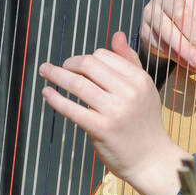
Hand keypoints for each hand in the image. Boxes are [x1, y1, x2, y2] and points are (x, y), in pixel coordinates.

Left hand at [39, 31, 189, 194]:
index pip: (104, 56)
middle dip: (70, 63)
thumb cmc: (144, 123)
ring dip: (56, 75)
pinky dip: (56, 99)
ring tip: (45, 72)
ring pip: (78, 83)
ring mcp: (115, 110)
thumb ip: (129, 62)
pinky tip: (47, 94)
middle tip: (59, 68)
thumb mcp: (144, 89)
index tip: (77, 66)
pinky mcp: (101, 128)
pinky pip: (72, 109)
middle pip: (89, 65)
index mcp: (139, 79)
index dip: (87, 58)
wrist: (151, 159)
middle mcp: (129, 92)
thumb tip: (116, 35)